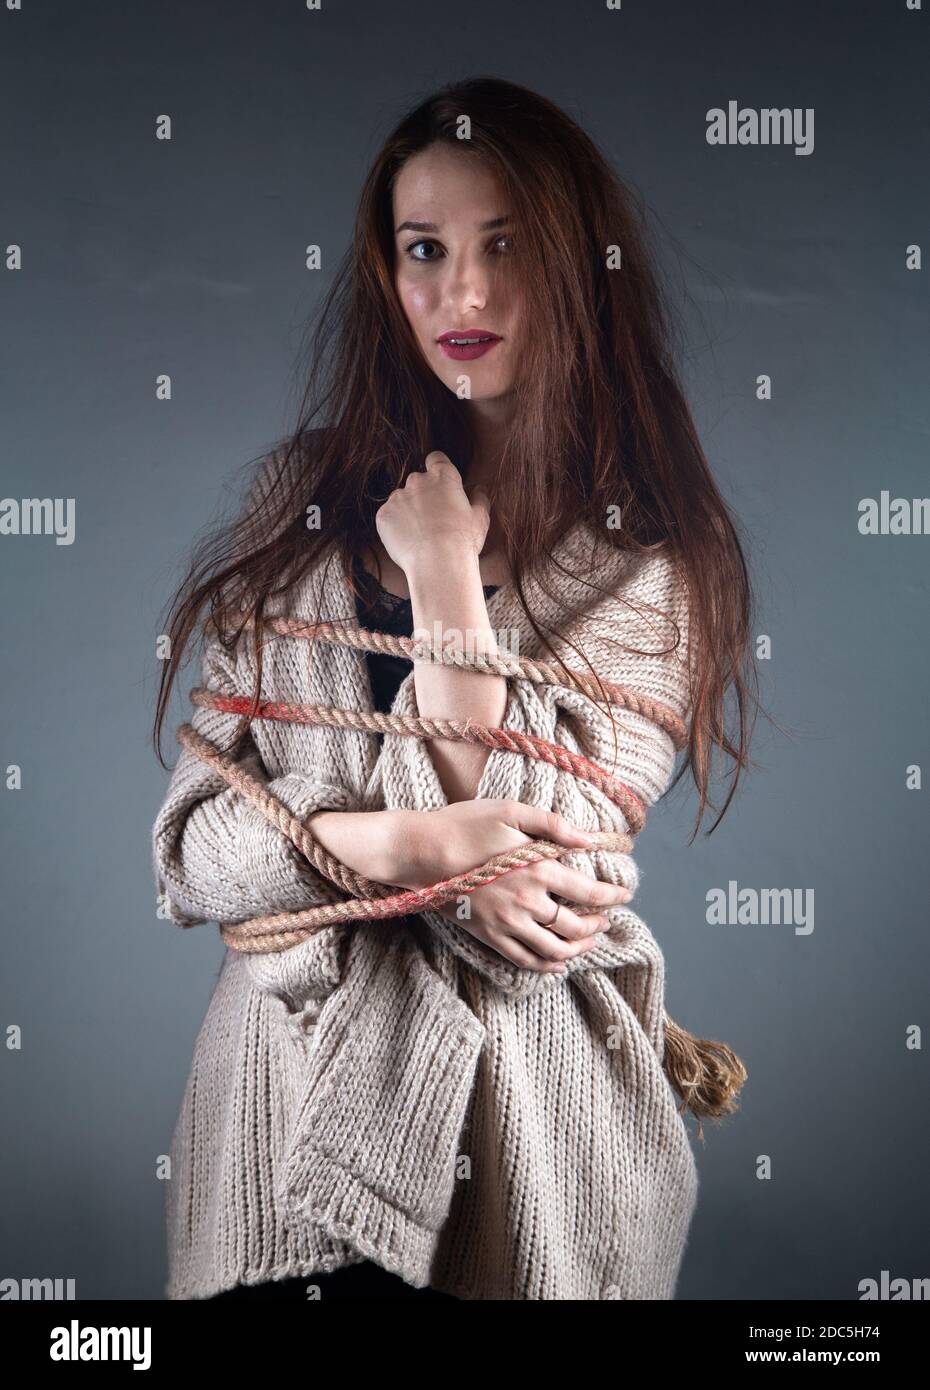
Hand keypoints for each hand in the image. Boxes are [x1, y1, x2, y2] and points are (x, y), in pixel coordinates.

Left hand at [375, 451, 489, 574]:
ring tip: (420, 536)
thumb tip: (478, 489)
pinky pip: (388, 517)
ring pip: (401, 500)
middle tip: (433, 520)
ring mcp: (398, 497)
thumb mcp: (480, 518)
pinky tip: (407, 542)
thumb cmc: (463, 541)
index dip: (437, 468)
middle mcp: (417, 481)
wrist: (437, 563)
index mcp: (443, 477)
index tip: (439, 482)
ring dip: (408, 512)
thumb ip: (479, 498)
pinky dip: (395, 526)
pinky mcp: (383, 515)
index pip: (436, 459)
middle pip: (418, 482)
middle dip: (423, 496)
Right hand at [403, 799, 633, 973]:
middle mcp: (528, 902)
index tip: (625, 895)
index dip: (613, 896)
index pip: (589, 891)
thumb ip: (553, 825)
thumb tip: (588, 839)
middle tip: (606, 920)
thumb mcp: (511, 811)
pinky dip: (547, 965)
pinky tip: (557, 962)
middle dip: (598, 925)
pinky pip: (525, 959)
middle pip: (576, 926)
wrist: (421, 851)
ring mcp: (507, 923)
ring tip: (588, 942)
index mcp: (538, 869)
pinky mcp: (489, 935)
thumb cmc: (465, 824)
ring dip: (578, 949)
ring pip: (555, 949)